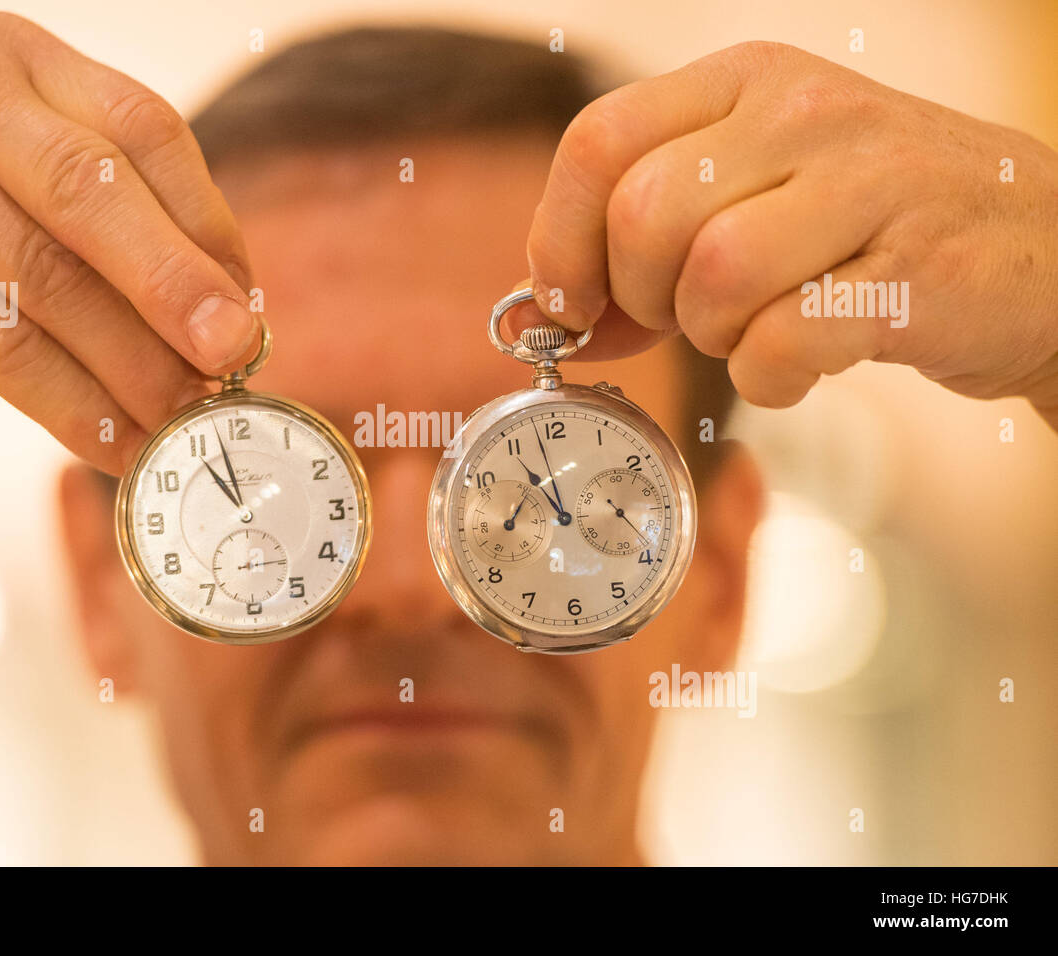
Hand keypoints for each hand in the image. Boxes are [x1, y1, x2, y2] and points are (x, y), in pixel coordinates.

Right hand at [0, 12, 258, 472]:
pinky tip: (111, 444)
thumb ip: (97, 238)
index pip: (142, 128)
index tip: (246, 303)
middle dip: (178, 289)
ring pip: (47, 277)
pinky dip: (66, 402)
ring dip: (131, 366)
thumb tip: (223, 318)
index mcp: (11, 59)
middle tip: (237, 358)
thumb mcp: (7, 210)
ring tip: (183, 424)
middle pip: (97, 193)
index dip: (206, 223)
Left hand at [522, 41, 1057, 429]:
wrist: (1039, 251)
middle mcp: (804, 112)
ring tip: (756, 332)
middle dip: (644, 299)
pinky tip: (801, 365)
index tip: (572, 300)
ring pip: (712, 277)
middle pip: (643, 219)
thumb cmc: (868, 229)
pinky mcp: (916, 269)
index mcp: (746, 81)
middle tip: (692, 316)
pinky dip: (771, 379)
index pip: (597, 143)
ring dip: (712, 338)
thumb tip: (542, 316)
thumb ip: (643, 246)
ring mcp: (870, 182)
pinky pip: (783, 343)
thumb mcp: (752, 197)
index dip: (559, 240)